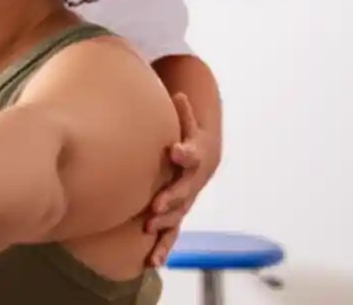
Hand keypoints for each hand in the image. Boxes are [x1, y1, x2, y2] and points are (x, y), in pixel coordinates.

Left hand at [145, 93, 219, 265]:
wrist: (203, 156)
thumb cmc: (187, 134)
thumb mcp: (187, 120)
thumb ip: (183, 112)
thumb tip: (176, 91)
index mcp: (194, 156)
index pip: (192, 152)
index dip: (186, 152)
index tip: (177, 152)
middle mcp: (192, 181)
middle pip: (184, 191)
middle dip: (171, 198)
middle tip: (156, 206)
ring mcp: (186, 198)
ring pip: (178, 214)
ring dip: (165, 223)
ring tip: (149, 229)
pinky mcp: (177, 212)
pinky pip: (172, 232)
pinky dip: (163, 246)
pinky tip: (153, 261)